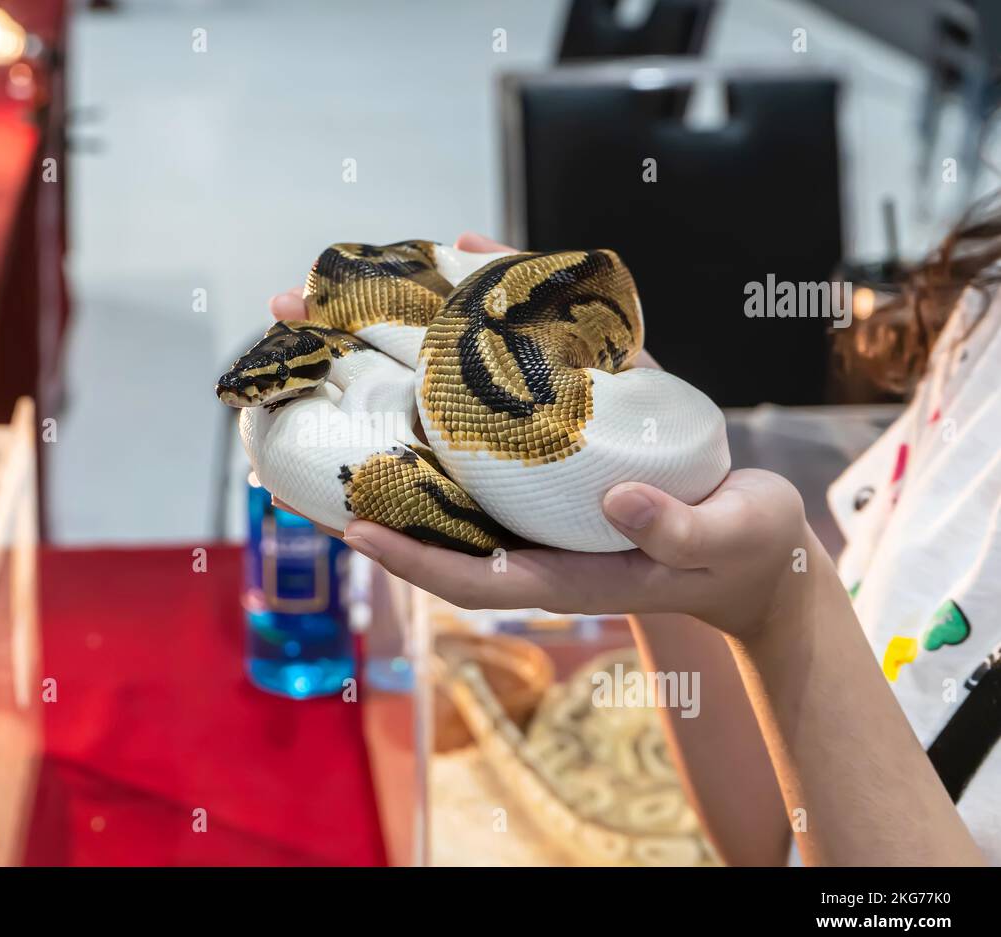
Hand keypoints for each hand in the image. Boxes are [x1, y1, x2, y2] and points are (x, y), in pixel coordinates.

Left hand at [272, 233, 814, 640]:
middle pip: (433, 474)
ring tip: (337, 301)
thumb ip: (673, 530)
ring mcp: (544, 457)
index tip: (350, 526)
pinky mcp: (573, 412)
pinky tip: (465, 256)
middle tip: (291, 368)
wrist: (758, 530)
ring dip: (401, 352)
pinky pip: (520, 360)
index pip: (466, 567)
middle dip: (361, 428)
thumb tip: (618, 495)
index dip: (409, 553)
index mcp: (555, 561)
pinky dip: (494, 310)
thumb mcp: (718, 544)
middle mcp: (530, 507)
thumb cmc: (741, 553)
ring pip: (458, 406)